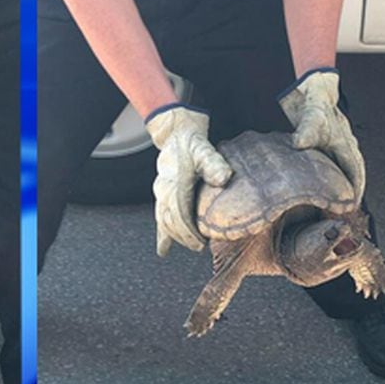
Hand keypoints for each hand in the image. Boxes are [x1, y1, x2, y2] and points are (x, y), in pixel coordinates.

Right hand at [146, 105, 233, 255]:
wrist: (176, 133)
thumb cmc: (192, 142)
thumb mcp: (204, 149)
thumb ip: (214, 163)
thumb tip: (224, 179)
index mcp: (175, 184)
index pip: (179, 214)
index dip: (189, 231)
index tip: (200, 243)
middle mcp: (164, 191)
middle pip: (171, 222)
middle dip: (184, 237)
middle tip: (200, 247)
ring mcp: (161, 193)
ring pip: (164, 221)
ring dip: (176, 236)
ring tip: (190, 245)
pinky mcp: (163, 195)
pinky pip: (160, 218)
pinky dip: (163, 235)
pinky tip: (163, 250)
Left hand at [278, 69, 365, 202]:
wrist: (314, 87)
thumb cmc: (316, 102)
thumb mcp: (310, 116)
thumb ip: (306, 130)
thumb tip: (299, 143)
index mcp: (345, 143)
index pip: (354, 171)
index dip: (355, 189)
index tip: (353, 205)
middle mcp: (344, 146)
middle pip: (353, 174)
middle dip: (352, 192)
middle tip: (347, 211)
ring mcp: (337, 145)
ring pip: (343, 170)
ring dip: (342, 185)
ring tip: (336, 204)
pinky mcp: (327, 144)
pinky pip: (332, 165)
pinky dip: (330, 177)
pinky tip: (321, 186)